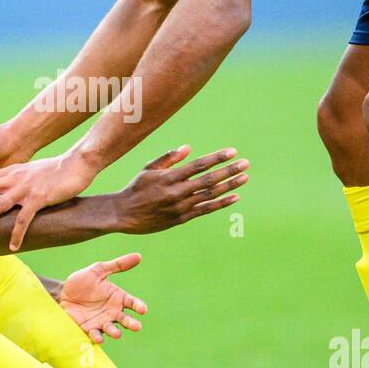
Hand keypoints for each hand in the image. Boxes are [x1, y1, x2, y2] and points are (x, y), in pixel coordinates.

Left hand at [0, 150, 97, 249]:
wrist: (77, 164)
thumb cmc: (56, 170)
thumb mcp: (31, 172)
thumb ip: (18, 179)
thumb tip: (7, 190)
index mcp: (11, 172)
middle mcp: (14, 178)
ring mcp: (25, 188)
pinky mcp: (39, 198)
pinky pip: (24, 219)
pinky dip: (17, 233)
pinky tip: (12, 247)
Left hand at [59, 253, 147, 343]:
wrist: (62, 293)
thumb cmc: (82, 282)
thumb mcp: (99, 270)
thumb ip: (118, 265)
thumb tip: (138, 256)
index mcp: (118, 298)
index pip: (132, 303)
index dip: (138, 306)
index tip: (143, 309)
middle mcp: (112, 312)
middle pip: (125, 319)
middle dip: (131, 324)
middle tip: (137, 327)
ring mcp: (101, 322)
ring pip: (112, 329)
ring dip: (115, 332)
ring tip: (117, 333)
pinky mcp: (88, 328)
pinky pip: (94, 334)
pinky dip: (97, 337)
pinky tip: (99, 338)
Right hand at [113, 145, 248, 233]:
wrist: (123, 215)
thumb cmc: (136, 188)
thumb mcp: (148, 169)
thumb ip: (169, 159)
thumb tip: (188, 148)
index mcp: (169, 178)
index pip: (199, 165)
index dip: (217, 158)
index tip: (232, 151)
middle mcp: (177, 192)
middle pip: (209, 180)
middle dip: (229, 171)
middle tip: (245, 163)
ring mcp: (180, 207)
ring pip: (210, 195)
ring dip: (229, 186)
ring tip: (244, 177)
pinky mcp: (182, 219)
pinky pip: (205, 210)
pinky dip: (221, 203)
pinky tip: (235, 196)